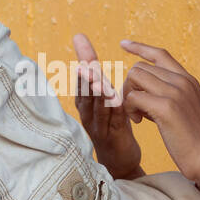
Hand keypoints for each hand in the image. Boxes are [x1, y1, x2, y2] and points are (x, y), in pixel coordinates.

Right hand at [72, 33, 141, 178]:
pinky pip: (113, 121)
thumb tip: (88, 59)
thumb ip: (97, 84)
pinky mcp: (112, 137)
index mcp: (86, 102)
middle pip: (86, 88)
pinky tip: (116, 99)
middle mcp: (88, 113)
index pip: (83, 76)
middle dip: (86, 71)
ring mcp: (98, 126)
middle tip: (85, 56)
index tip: (80, 38)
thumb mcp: (103, 104)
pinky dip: (113, 110)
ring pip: (97, 105)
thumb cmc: (112, 128)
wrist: (119, 162)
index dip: (83, 58)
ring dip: (96, 90)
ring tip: (95, 76)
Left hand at [117, 39, 199, 189]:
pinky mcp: (167, 108)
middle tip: (136, 109)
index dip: (139, 47)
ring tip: (139, 116)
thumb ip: (167, 98)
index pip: (160, 54)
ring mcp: (176, 92)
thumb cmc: (196, 143)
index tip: (123, 44)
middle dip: (130, 86)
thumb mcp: (185, 111)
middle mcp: (183, 81)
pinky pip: (133, 97)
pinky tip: (139, 122)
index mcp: (188, 80)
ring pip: (134, 77)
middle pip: (140, 67)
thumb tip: (142, 94)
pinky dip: (130, 109)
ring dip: (128, 96)